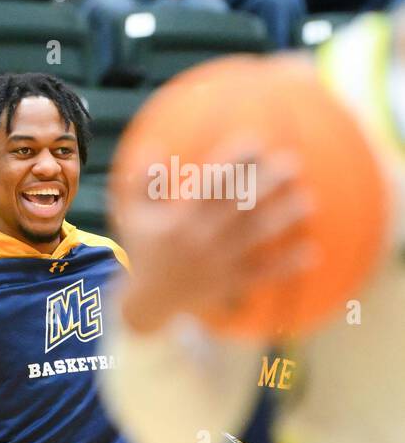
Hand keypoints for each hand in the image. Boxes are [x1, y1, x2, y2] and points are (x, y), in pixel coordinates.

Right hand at [113, 148, 315, 334]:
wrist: (149, 301)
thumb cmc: (145, 248)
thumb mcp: (132, 216)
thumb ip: (141, 183)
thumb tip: (151, 146)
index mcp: (179, 220)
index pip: (209, 186)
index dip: (232, 163)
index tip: (255, 141)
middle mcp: (201, 240)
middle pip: (239, 207)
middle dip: (266, 184)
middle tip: (292, 163)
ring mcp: (218, 264)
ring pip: (256, 238)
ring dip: (283, 219)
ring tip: (308, 200)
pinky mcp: (230, 285)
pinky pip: (263, 275)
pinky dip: (286, 266)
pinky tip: (311, 252)